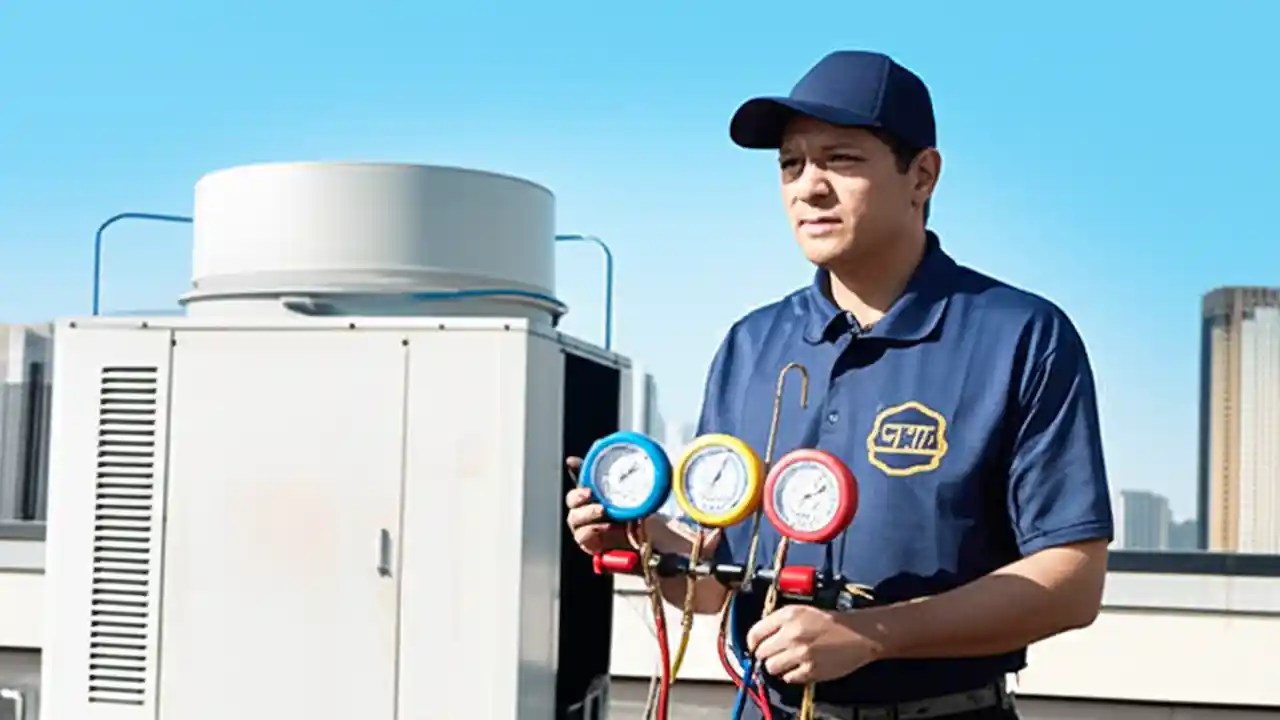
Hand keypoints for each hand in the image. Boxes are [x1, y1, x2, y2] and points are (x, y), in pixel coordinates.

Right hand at [563, 456, 628, 554]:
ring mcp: (583, 526)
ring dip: (587, 512)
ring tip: (602, 510)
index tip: (572, 462)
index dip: (574, 469)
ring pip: (574, 517)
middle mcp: (584, 509)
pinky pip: (582, 535)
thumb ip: (621, 478)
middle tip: (590, 492)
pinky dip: (593, 530)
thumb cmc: (632, 516)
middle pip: (572, 499)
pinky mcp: (587, 542)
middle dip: (578, 494)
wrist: (643, 541)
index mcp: (593, 494)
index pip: (580, 478)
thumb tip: (610, 452)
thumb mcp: (630, 494)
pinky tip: (606, 526)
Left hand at [745, 605, 883, 684]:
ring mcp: (800, 653)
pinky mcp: (811, 670)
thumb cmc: (830, 621)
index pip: (755, 633)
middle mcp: (791, 634)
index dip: (753, 643)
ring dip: (777, 666)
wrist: (858, 634)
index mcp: (788, 615)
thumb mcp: (801, 611)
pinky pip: (788, 678)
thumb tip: (759, 637)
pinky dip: (791, 675)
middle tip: (776, 654)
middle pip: (761, 652)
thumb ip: (779, 621)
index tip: (755, 647)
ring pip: (771, 667)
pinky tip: (800, 667)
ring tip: (788, 661)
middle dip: (766, 654)